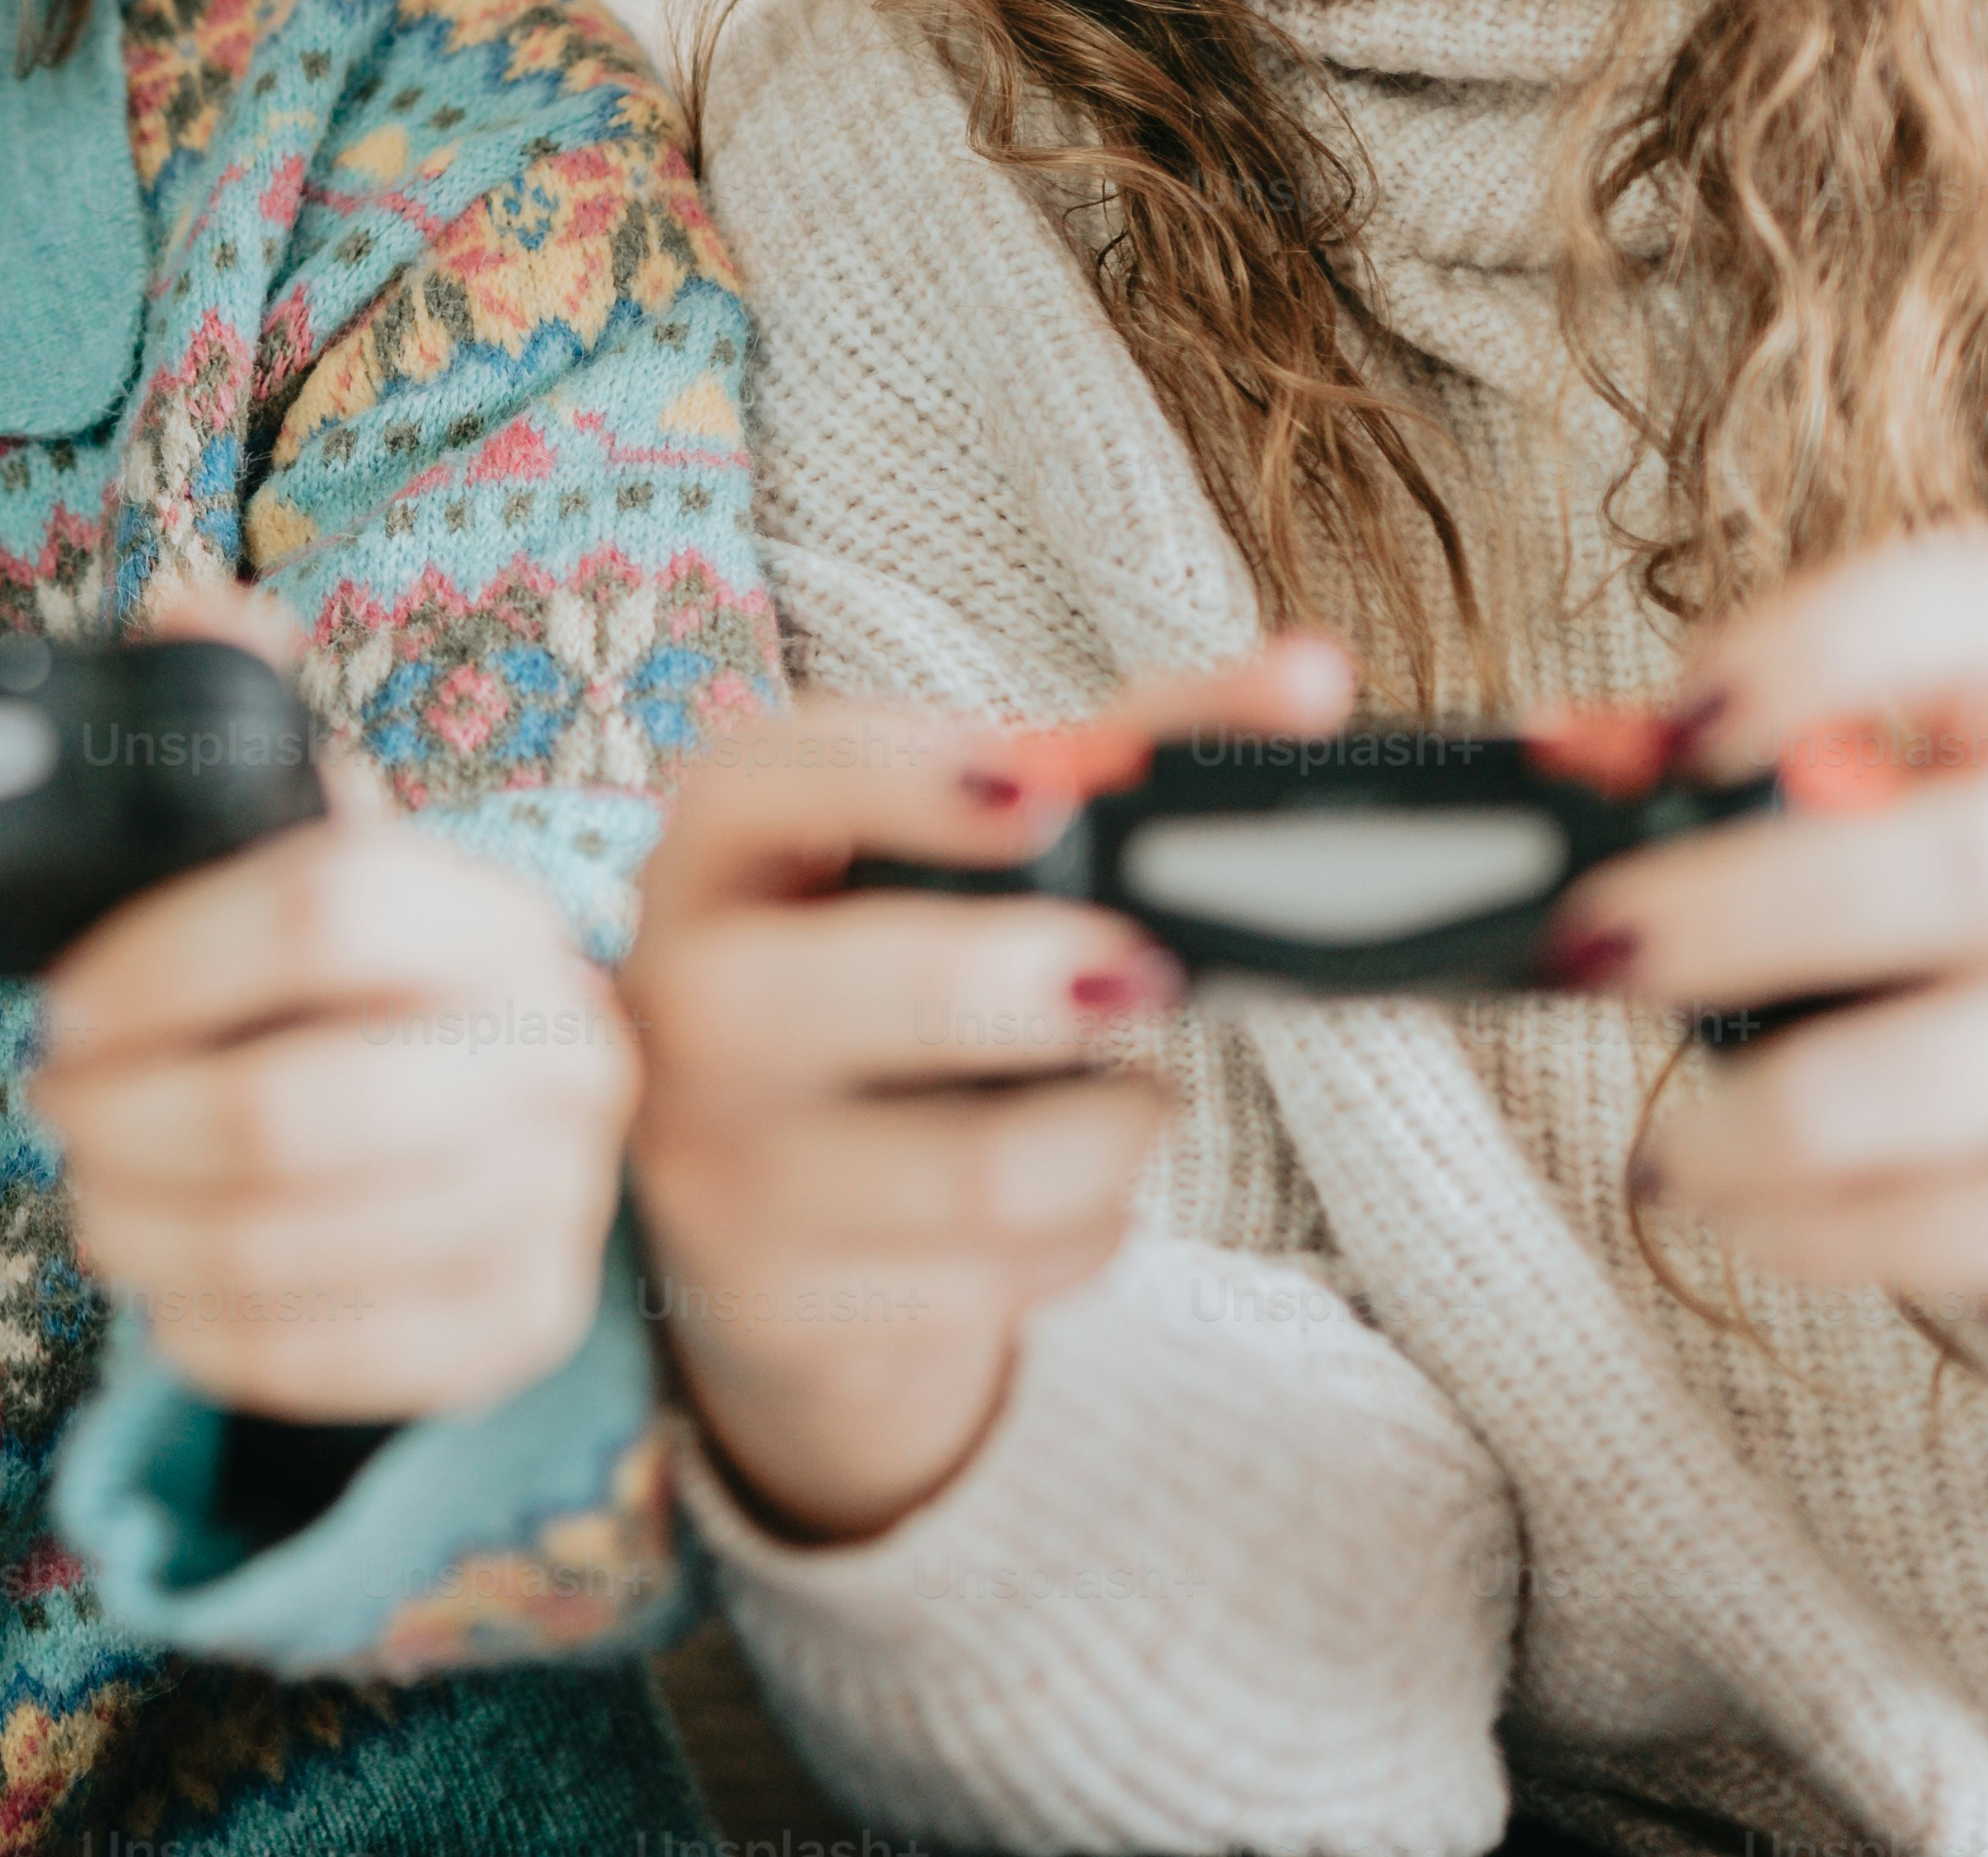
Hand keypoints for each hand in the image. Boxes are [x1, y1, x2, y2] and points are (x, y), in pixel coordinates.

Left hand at [27, 572, 632, 1424]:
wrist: (522, 1111)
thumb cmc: (371, 974)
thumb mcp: (316, 840)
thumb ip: (242, 721)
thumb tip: (197, 600)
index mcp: (487, 911)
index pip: (318, 913)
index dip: (159, 967)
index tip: (62, 1007)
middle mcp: (552, 1054)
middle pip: (290, 1114)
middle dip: (124, 1124)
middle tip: (58, 1111)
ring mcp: (551, 1204)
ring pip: (287, 1247)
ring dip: (139, 1227)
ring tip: (90, 1191)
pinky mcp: (520, 1326)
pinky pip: (325, 1357)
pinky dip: (207, 1327)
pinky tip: (165, 1280)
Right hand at [621, 639, 1351, 1539]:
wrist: (771, 1245)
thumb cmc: (888, 1012)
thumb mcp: (946, 881)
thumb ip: (1104, 771)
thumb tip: (1308, 679)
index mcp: (713, 859)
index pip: (764, 782)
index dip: (904, 778)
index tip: (1042, 790)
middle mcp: (679, 1004)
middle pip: (883, 985)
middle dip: (1037, 978)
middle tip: (1133, 972)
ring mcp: (720, 1171)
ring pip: (991, 1169)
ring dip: (1113, 1129)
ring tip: (1111, 1100)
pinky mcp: (790, 1308)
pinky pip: (1011, 1273)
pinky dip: (1086, 1232)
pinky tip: (1050, 1210)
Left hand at [1555, 525, 1987, 1364]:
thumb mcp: (1904, 819)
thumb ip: (1727, 771)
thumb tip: (1555, 753)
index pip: (1981, 611)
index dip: (1831, 643)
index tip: (1686, 716)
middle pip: (1970, 868)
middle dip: (1750, 909)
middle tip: (1593, 948)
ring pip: (1933, 1080)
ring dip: (1752, 1120)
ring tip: (1661, 1152)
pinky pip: (1934, 1228)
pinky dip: (1803, 1227)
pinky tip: (1737, 1209)